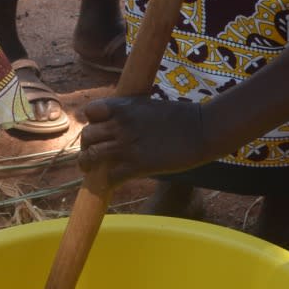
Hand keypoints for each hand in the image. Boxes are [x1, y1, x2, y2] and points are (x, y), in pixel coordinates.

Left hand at [78, 95, 218, 191]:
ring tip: (92, 170)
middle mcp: (120, 125)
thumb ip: (129, 113)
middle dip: (88, 146)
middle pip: (87, 136)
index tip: (97, 129)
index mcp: (123, 107)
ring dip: (90, 165)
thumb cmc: (179, 117)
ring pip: (92, 157)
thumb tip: (117, 122)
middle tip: (93, 154)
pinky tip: (112, 182)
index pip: (89, 112)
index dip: (91, 121)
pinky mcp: (137, 166)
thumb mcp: (147, 106)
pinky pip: (110, 177)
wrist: (201, 129)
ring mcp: (127, 146)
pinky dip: (108, 181)